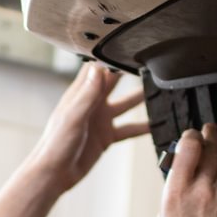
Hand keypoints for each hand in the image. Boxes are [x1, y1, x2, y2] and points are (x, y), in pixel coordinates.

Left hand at [27, 63, 149, 191]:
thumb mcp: (73, 116)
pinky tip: (158, 125)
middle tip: (151, 59)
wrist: (55, 173)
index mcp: (82, 93)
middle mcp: (93, 103)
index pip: (99, 66)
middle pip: (115, 81)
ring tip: (161, 87)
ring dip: (141, 97)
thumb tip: (99, 68)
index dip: (112, 54)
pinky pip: (129, 128)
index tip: (130, 43)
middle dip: (131, 70)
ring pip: (126, 104)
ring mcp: (101, 119)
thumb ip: (87, 94)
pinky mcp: (107, 136)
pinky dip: (143, 127)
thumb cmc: (56, 144)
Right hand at [159, 124, 216, 216]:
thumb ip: (175, 188)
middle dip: (210, 135)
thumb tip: (185, 166)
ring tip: (211, 177)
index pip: (188, 146)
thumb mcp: (164, 215)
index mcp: (174, 192)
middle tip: (210, 130)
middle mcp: (199, 191)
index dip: (192, 136)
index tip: (193, 134)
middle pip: (211, 149)